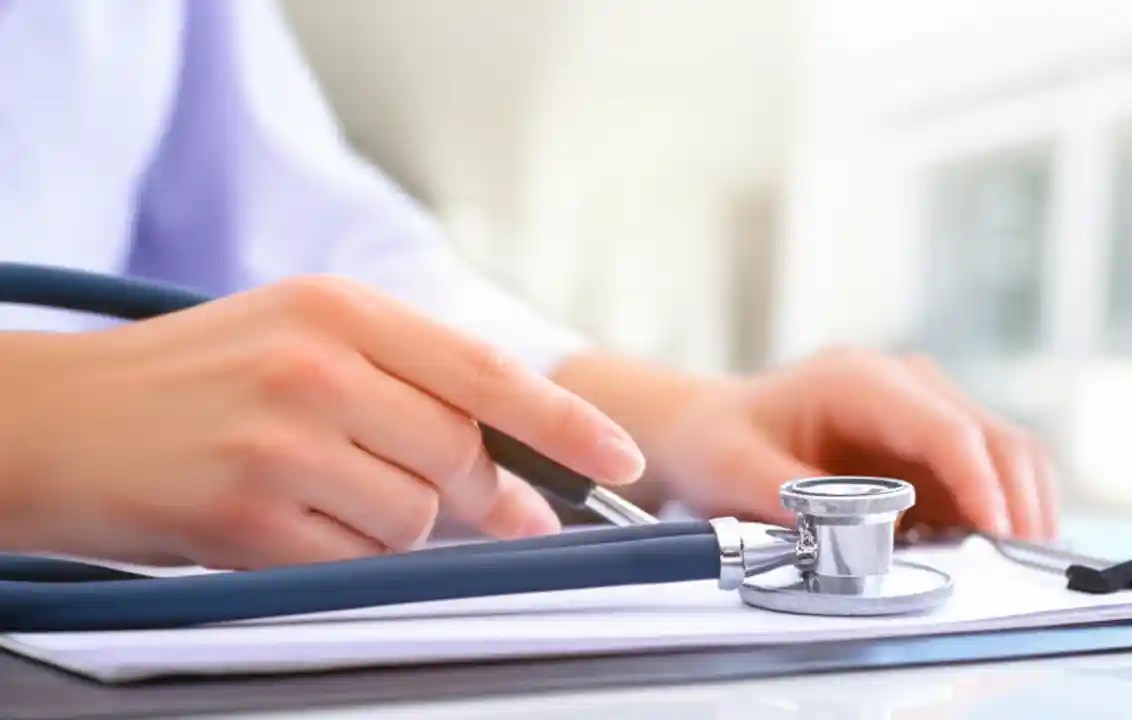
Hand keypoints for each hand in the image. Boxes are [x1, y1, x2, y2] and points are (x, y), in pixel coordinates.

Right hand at [0, 277, 643, 566]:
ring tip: (324, 494)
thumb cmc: (190, 379)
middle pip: (461, 456)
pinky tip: (292, 525)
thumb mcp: (304, 342)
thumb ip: (412, 395)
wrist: (58, 418)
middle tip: (470, 506)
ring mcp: (280, 441)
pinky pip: (355, 564)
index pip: (487, 372)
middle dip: (478, 495)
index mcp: (341, 309)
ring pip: (415, 518)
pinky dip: (344, 559)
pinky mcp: (245, 516)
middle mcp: (317, 365)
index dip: (568, 424)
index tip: (622, 460)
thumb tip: (516, 488)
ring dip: (395, 527)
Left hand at [652, 348, 1056, 538]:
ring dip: (1017, 511)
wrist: (711, 431)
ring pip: (1006, 457)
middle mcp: (904, 387)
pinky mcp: (929, 450)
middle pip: (994, 438)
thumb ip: (781, 495)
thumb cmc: (720, 442)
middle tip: (1016, 568)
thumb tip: (843, 528)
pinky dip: (997, 518)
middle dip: (1016, 502)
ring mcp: (923, 415)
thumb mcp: (731, 469)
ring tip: (1008, 568)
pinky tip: (982, 556)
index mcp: (858, 381)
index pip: (944, 427)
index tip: (995, 530)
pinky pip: (986, 480)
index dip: (978, 480)